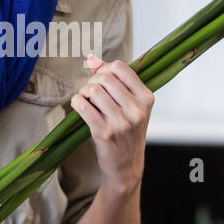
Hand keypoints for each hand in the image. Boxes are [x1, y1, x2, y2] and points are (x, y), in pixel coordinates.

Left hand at [69, 53, 154, 193]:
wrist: (126, 166)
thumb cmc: (127, 132)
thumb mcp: (129, 105)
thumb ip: (112, 79)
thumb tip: (91, 58)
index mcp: (146, 98)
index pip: (121, 68)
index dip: (105, 68)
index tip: (101, 77)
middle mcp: (136, 109)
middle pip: (105, 77)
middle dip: (93, 80)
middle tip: (91, 91)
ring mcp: (121, 122)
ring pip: (93, 90)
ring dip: (84, 91)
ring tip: (86, 100)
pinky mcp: (104, 132)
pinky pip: (83, 106)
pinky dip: (77, 102)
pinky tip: (79, 105)